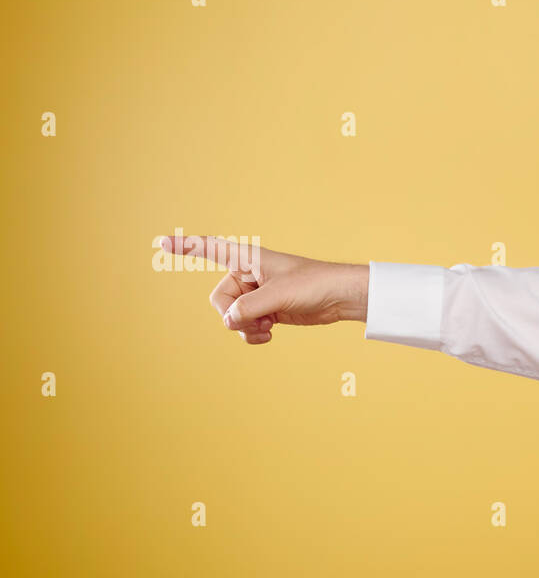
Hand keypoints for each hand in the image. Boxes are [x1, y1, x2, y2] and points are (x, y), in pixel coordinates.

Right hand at [159, 234, 368, 343]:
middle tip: (256, 319)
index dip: (185, 246)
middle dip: (233, 315)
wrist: (338, 298)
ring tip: (267, 327)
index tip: (161, 243)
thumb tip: (229, 321)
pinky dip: (253, 334)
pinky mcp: (265, 312)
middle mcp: (247, 275)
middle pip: (219, 300)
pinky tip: (270, 334)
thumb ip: (248, 308)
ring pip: (232, 317)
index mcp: (246, 258)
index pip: (209, 249)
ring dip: (245, 327)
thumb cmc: (313, 284)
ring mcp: (255, 295)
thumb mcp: (277, 295)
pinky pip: (245, 327)